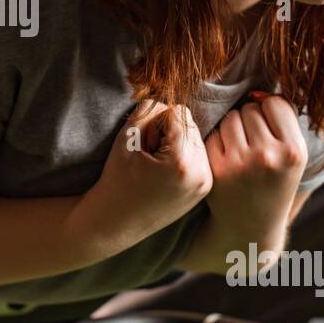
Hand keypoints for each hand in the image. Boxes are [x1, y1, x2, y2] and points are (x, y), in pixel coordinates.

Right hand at [81, 99, 213, 248]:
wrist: (117, 222)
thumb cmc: (117, 179)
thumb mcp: (126, 139)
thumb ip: (148, 111)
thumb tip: (168, 100)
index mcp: (181, 160)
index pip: (179, 113)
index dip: (156, 122)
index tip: (144, 145)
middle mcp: (201, 173)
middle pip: (191, 125)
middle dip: (169, 133)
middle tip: (149, 155)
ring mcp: (206, 183)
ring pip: (197, 139)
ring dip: (177, 145)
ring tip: (157, 165)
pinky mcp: (206, 188)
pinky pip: (199, 156)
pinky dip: (183, 157)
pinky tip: (166, 174)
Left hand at [202, 92, 307, 269]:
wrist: (251, 229)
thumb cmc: (274, 185)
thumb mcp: (293, 157)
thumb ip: (282, 122)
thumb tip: (256, 92)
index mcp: (294, 152)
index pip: (276, 103)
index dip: (270, 112)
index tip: (271, 131)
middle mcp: (269, 157)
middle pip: (251, 109)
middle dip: (251, 122)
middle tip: (255, 147)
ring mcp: (240, 163)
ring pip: (231, 118)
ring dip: (233, 129)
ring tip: (242, 153)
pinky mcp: (217, 169)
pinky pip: (213, 133)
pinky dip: (217, 142)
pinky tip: (227, 161)